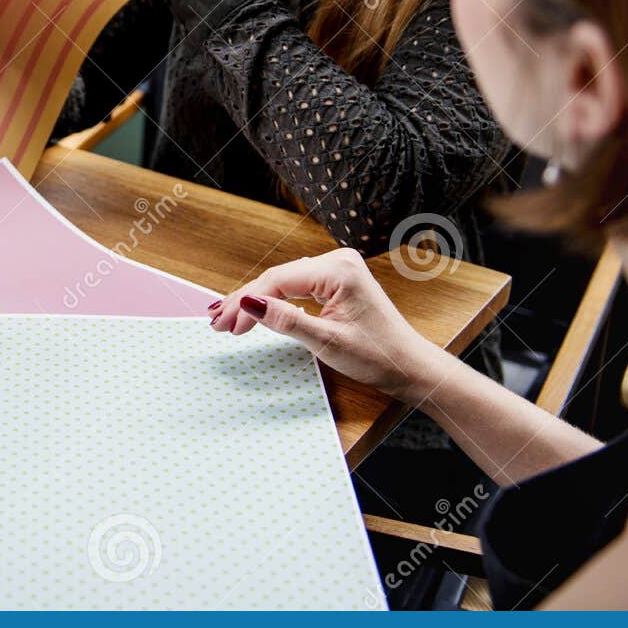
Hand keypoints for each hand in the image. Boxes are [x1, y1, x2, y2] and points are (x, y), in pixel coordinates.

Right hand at [210, 248, 449, 404]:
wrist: (410, 366)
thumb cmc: (378, 355)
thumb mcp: (327, 342)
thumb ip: (286, 320)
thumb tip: (249, 303)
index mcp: (337, 269)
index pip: (278, 280)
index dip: (246, 302)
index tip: (225, 324)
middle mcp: (337, 261)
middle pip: (277, 277)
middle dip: (245, 301)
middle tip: (217, 322)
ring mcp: (337, 269)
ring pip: (284, 281)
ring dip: (256, 300)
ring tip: (228, 318)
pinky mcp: (337, 281)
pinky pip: (297, 286)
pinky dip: (274, 299)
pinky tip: (255, 309)